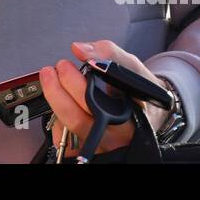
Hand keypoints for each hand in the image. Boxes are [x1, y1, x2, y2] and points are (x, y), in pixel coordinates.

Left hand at [42, 40, 170, 158]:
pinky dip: (57, 117)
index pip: (97, 104)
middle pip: (75, 119)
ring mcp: (98, 147)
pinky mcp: (84, 150)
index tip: (66, 65)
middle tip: (51, 70)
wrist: (149, 112)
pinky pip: (63, 137)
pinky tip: (64, 101)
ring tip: (54, 81)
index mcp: (128, 118)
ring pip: (66, 129)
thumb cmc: (140, 90)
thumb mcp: (133, 67)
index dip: (75, 84)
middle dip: (56, 92)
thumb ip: (108, 53)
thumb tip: (79, 49)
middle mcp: (113, 137)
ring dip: (55, 103)